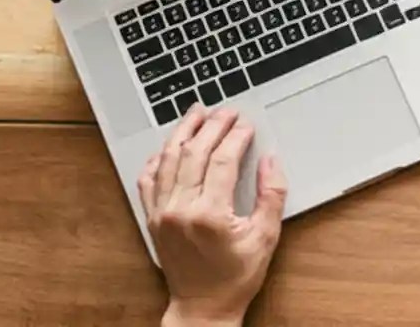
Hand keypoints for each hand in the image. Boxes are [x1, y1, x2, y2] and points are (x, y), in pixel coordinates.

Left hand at [138, 104, 288, 326]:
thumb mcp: (266, 237)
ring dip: (183, 132)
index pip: (223, 160)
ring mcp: (162, 213)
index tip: (246, 124)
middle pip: (194, 153)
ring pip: (168, 160)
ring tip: (197, 113)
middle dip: (212, 127)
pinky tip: (168, 145)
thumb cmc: (235, 278)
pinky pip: (148, 179)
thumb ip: (271, 195)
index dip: (236, 137)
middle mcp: (180, 209)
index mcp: (209, 214)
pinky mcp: (152, 218)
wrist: (203, 308)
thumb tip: (270, 161)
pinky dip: (157, 158)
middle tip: (226, 112)